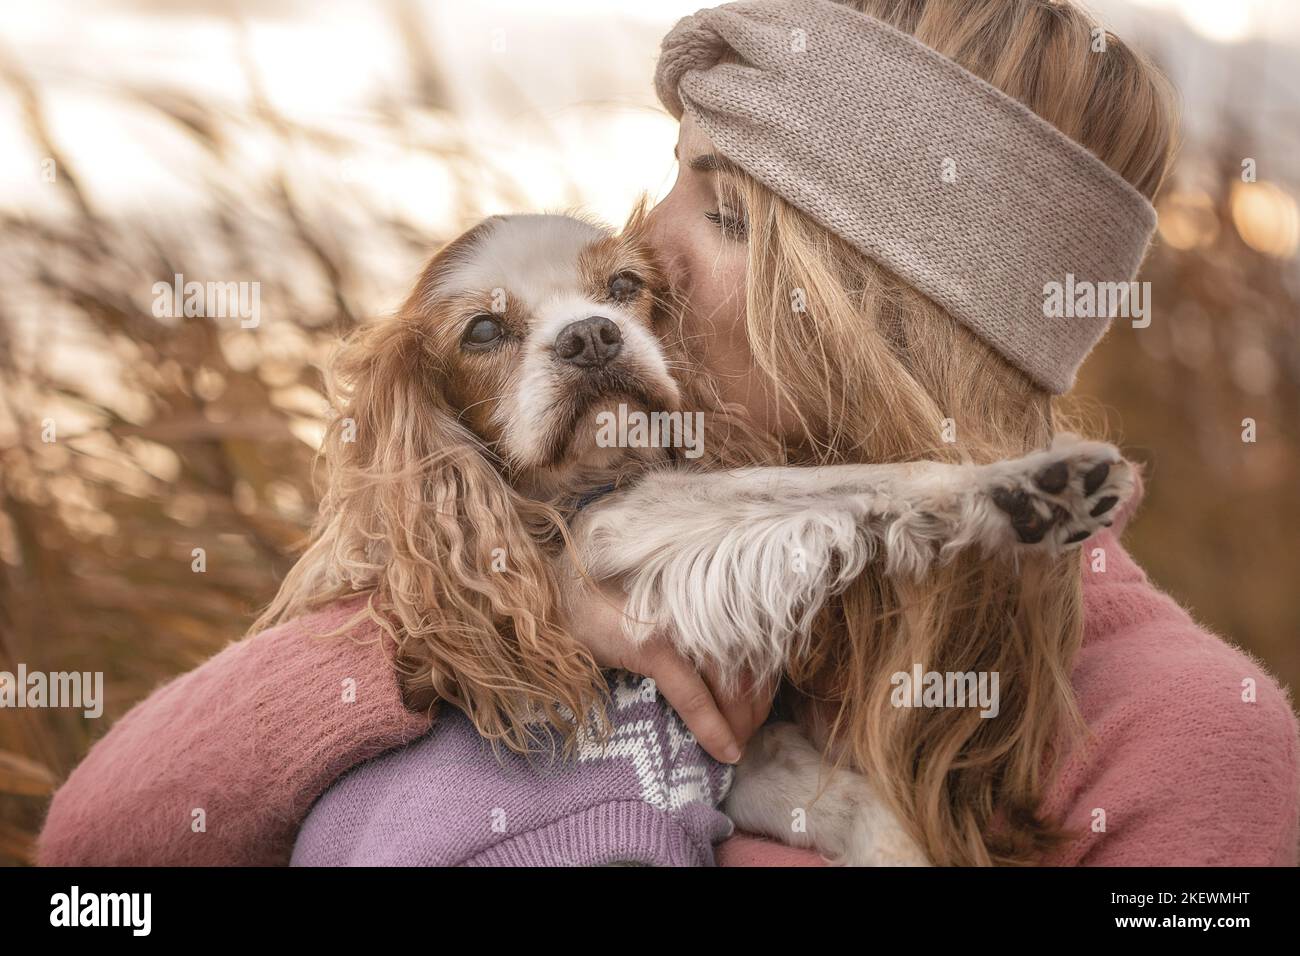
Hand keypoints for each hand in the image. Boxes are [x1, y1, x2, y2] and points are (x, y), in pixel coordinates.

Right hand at [558, 573, 772, 763]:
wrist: (556, 595)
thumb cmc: (605, 601)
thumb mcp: (659, 608)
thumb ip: (692, 626)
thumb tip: (728, 666)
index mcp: (706, 591)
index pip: (757, 641)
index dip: (765, 681)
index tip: (759, 710)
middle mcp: (699, 603)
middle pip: (750, 665)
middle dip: (755, 708)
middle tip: (748, 736)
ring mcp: (677, 624)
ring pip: (729, 684)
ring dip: (740, 724)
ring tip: (736, 746)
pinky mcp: (653, 646)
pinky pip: (694, 696)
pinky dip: (713, 728)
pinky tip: (725, 751)